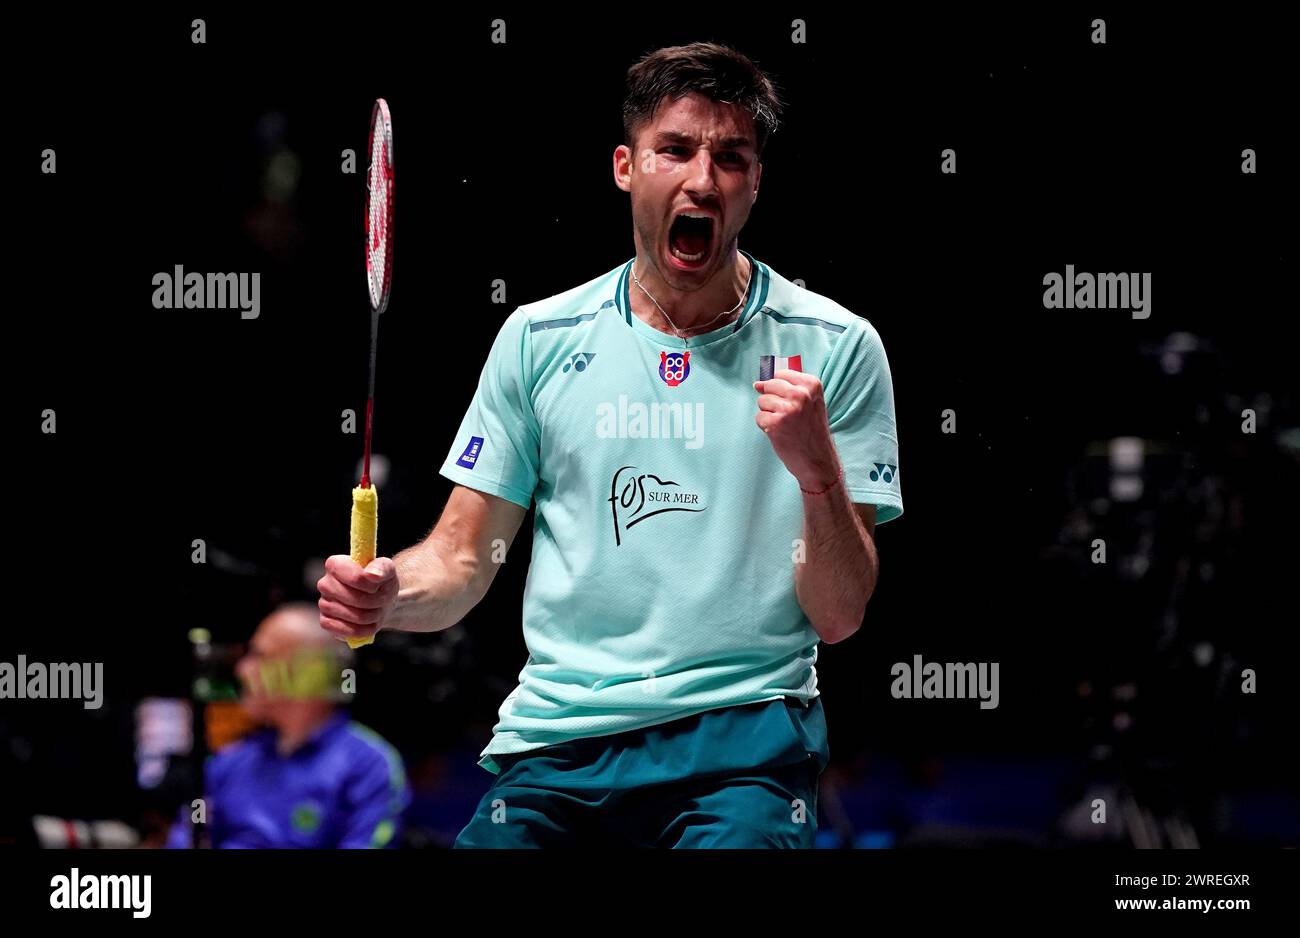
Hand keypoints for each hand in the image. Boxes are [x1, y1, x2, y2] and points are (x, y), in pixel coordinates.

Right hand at [317, 555, 398, 642]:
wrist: (380, 601)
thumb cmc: (380, 582)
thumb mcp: (387, 570)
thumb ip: (382, 567)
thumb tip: (372, 574)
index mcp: (335, 564)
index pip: (356, 578)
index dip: (372, 586)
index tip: (378, 586)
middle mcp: (325, 583)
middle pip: (356, 599)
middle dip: (376, 601)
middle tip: (382, 599)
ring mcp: (323, 604)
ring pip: (355, 616)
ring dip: (373, 615)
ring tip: (377, 609)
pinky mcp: (325, 622)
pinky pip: (347, 631)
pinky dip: (363, 629)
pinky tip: (368, 622)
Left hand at [753, 368, 839, 488]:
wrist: (818, 461)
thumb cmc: (813, 432)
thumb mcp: (812, 403)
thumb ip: (790, 389)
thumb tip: (757, 383)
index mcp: (812, 385)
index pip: (781, 374)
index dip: (779, 387)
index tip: (788, 399)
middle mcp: (800, 394)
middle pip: (769, 385)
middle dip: (772, 400)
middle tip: (787, 416)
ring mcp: (787, 409)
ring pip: (762, 401)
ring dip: (769, 414)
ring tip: (785, 425)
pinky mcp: (775, 423)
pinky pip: (759, 417)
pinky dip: (766, 426)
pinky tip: (780, 433)